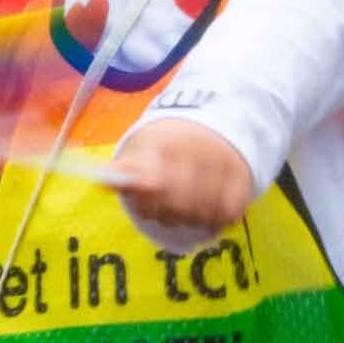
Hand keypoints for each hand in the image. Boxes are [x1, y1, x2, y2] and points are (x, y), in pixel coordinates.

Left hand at [116, 121, 253, 235]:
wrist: (214, 123)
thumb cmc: (168, 147)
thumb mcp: (142, 150)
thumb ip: (123, 171)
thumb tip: (100, 183)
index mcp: (164, 141)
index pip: (152, 186)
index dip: (147, 203)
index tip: (148, 204)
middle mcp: (196, 149)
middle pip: (178, 206)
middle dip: (168, 213)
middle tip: (166, 210)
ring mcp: (222, 163)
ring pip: (202, 213)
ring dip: (191, 219)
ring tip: (185, 209)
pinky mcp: (243, 177)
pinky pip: (228, 214)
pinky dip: (216, 219)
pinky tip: (207, 210)